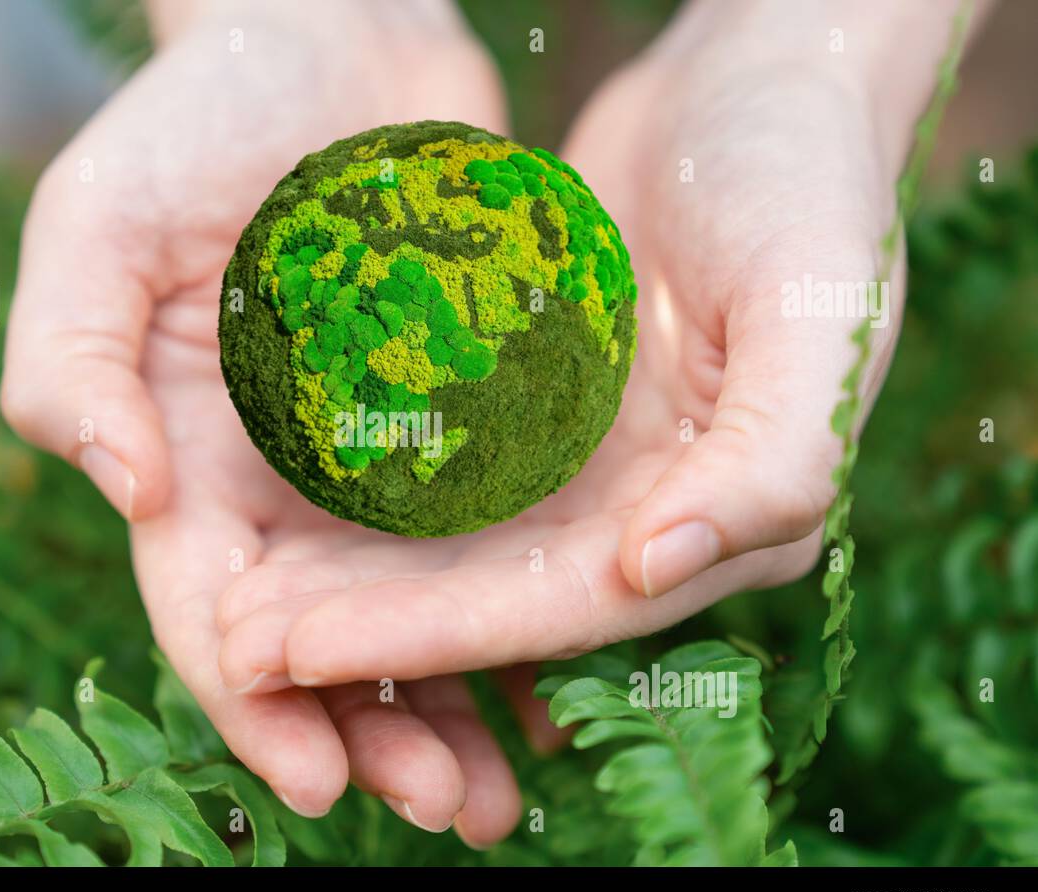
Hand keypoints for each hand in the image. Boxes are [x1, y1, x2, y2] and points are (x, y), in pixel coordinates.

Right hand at [0, 0, 531, 843]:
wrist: (331, 36)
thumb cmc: (197, 121)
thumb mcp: (98, 222)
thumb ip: (73, 361)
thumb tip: (129, 496)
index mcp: (186, 462)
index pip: (213, 615)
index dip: (258, 707)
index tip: (318, 779)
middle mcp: (281, 487)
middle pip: (328, 647)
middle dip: (380, 735)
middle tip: (452, 812)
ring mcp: (374, 464)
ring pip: (415, 617)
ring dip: (458, 707)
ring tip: (512, 790)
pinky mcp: (459, 425)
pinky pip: (488, 539)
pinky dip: (516, 614)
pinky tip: (566, 676)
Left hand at [216, 7, 960, 705]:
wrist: (761, 79)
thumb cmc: (809, 179)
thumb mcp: (818, 309)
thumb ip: (773, 458)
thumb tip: (654, 569)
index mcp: (728, 515)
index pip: (561, 605)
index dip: (432, 637)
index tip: (302, 653)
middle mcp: (652, 510)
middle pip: (491, 596)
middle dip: (366, 629)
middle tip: (236, 650)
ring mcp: (592, 462)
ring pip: (451, 547)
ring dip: (347, 584)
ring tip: (232, 611)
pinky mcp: (542, 408)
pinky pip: (442, 465)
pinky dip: (365, 498)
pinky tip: (279, 515)